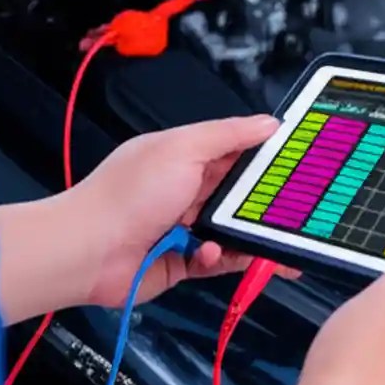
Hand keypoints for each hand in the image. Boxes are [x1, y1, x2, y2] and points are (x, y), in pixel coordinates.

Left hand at [64, 115, 284, 306]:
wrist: (87, 252)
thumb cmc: (130, 194)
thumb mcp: (182, 148)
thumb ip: (229, 135)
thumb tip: (270, 122)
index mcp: (183, 157)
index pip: (235, 151)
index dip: (265, 156)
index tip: (298, 162)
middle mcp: (185, 191)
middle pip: (238, 194)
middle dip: (266, 202)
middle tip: (298, 208)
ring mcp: (184, 228)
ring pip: (233, 230)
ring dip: (250, 235)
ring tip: (272, 241)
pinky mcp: (183, 261)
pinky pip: (217, 261)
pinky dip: (221, 258)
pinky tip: (212, 253)